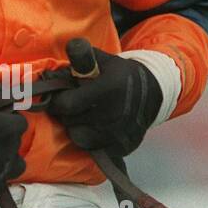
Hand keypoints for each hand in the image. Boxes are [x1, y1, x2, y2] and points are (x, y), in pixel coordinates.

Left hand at [46, 48, 161, 156]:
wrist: (152, 93)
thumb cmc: (121, 74)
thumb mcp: (103, 60)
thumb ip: (80, 58)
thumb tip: (55, 65)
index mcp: (109, 89)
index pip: (67, 104)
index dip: (57, 102)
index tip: (57, 98)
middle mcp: (115, 114)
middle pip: (70, 122)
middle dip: (66, 114)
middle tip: (72, 105)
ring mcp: (120, 133)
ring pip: (78, 138)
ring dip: (76, 127)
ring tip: (83, 116)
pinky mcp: (123, 147)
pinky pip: (93, 148)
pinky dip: (90, 139)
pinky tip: (94, 128)